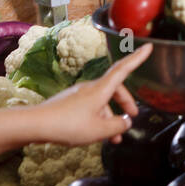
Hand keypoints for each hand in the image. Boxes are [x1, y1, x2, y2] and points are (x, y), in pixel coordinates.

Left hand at [33, 43, 152, 146]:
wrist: (36, 124)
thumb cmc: (68, 125)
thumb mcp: (99, 130)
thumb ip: (118, 125)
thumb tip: (126, 122)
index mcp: (100, 89)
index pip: (123, 70)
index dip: (137, 59)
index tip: (148, 47)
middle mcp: (90, 88)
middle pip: (115, 89)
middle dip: (126, 103)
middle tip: (132, 116)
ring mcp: (79, 95)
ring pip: (102, 102)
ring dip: (111, 117)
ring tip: (114, 138)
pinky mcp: (70, 103)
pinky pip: (91, 108)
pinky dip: (99, 119)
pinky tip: (96, 135)